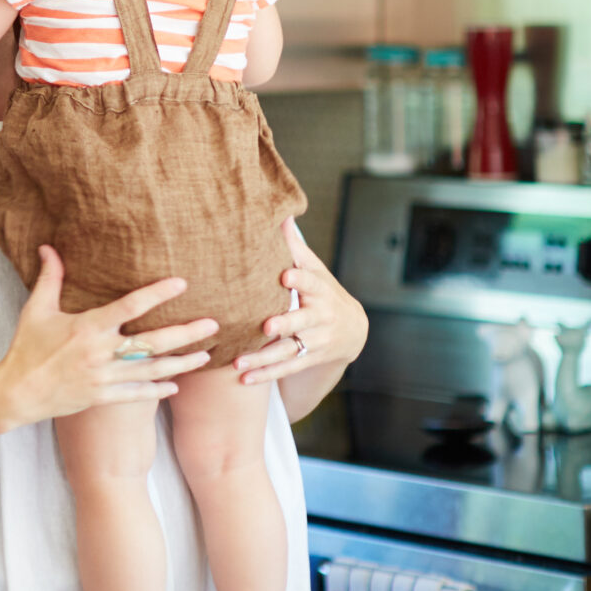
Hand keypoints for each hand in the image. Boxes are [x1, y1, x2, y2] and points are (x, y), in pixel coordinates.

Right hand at [0, 246, 216, 429]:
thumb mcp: (36, 309)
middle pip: (153, 342)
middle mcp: (101, 353)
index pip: (130, 306)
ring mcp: (104, 378)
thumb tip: (49, 246)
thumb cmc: (26, 348)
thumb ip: (50, 277)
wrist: (17, 393)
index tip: (181, 283)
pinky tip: (177, 385)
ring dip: (182, 362)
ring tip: (206, 355)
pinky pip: (137, 395)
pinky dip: (158, 390)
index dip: (157, 293)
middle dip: (186, 334)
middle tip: (213, 324)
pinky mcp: (102, 397)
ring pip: (152, 370)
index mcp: (88, 327)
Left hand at [234, 219, 368, 386]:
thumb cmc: (322, 291)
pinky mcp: (308, 360)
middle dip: (285, 324)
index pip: (312, 281)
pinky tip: (243, 379)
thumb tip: (281, 211)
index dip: (300, 278)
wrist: (351, 330)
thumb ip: (294, 246)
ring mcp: (315, 342)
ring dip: (263, 359)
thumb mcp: (314, 268)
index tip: (285, 274)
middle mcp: (320, 318)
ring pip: (288, 351)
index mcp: (320, 290)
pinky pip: (285, 369)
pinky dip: (265, 375)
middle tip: (266, 327)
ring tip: (239, 364)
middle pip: (301, 322)